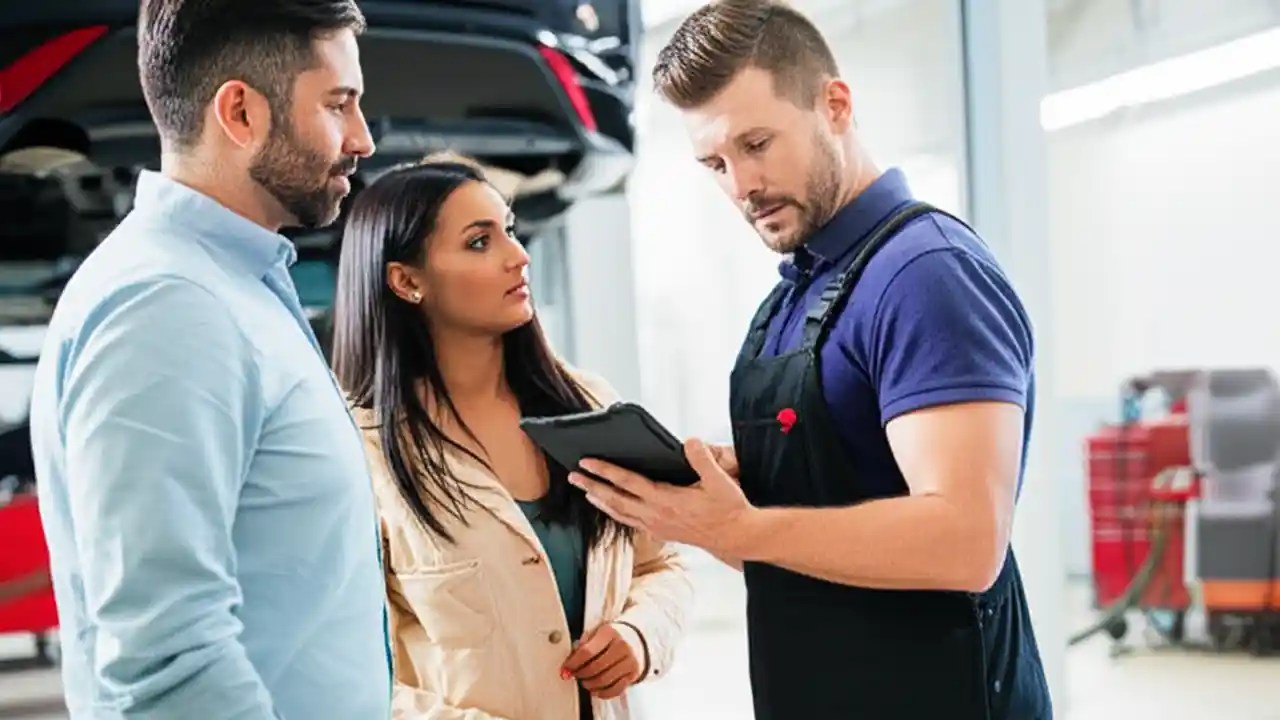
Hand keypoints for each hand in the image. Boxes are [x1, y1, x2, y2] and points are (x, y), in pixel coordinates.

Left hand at [561, 623, 642, 698]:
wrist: (632, 639)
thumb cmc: (609, 638)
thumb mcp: (595, 633)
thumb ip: (582, 645)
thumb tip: (569, 663)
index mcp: (609, 633)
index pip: (587, 651)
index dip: (573, 663)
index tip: (566, 668)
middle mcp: (621, 646)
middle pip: (595, 667)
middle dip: (581, 674)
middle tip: (576, 675)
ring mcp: (629, 661)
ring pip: (604, 680)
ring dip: (590, 684)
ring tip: (585, 681)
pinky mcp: (633, 674)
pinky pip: (615, 689)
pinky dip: (603, 693)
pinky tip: (596, 689)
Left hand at [568, 438, 755, 555]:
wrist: (735, 536)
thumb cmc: (728, 507)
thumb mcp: (719, 481)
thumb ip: (703, 459)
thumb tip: (689, 441)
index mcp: (666, 500)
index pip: (628, 482)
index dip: (606, 471)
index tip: (587, 461)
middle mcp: (656, 515)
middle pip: (615, 499)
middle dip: (592, 486)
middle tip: (573, 475)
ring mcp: (656, 526)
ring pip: (620, 513)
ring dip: (600, 500)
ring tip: (584, 490)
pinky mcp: (660, 532)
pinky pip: (629, 521)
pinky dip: (615, 512)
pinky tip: (609, 506)